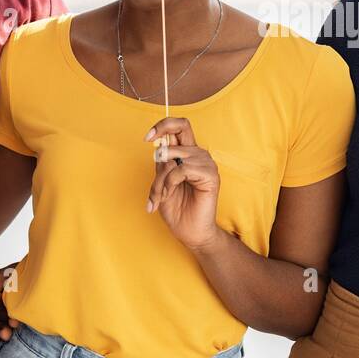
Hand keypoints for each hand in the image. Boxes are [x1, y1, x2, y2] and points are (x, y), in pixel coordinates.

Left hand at [144, 117, 221, 253]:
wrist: (190, 232)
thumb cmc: (176, 209)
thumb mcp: (160, 183)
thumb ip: (161, 164)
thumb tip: (157, 146)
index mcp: (186, 153)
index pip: (178, 126)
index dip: (162, 125)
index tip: (147, 137)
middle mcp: (197, 154)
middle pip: (181, 126)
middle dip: (161, 139)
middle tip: (155, 161)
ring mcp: (206, 163)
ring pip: (174, 155)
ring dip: (161, 177)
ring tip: (162, 194)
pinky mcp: (211, 175)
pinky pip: (182, 169)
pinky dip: (170, 182)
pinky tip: (170, 194)